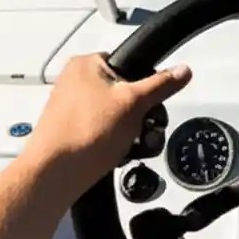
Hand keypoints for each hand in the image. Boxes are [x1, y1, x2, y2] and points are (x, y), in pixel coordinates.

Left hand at [24, 53, 190, 195]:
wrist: (55, 174)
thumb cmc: (86, 134)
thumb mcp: (134, 103)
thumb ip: (161, 85)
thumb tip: (183, 70)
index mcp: (86, 64)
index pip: (131, 63)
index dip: (147, 85)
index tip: (150, 104)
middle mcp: (76, 81)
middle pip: (127, 91)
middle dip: (141, 115)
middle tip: (141, 128)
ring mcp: (73, 107)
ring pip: (118, 114)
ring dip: (131, 131)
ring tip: (128, 144)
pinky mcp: (72, 130)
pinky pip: (105, 130)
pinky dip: (115, 142)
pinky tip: (116, 153)